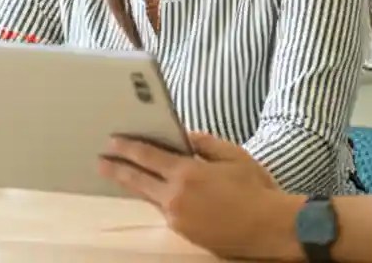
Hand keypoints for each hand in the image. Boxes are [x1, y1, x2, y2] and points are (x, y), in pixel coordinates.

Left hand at [98, 132, 302, 260]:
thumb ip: (204, 143)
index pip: (147, 156)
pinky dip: (157, 200)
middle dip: (117, 169)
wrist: (270, 227)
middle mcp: (176, 196)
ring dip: (134, 185)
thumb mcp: (233, 155)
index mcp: (187, 172)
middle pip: (138, 180)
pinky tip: (154, 193)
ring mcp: (178, 218)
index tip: (112, 141)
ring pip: (149, 198)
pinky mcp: (184, 233)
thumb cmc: (255, 188)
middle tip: (101, 162)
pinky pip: (165, 212)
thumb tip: (184, 137)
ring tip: (122, 176)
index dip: (127, 148)